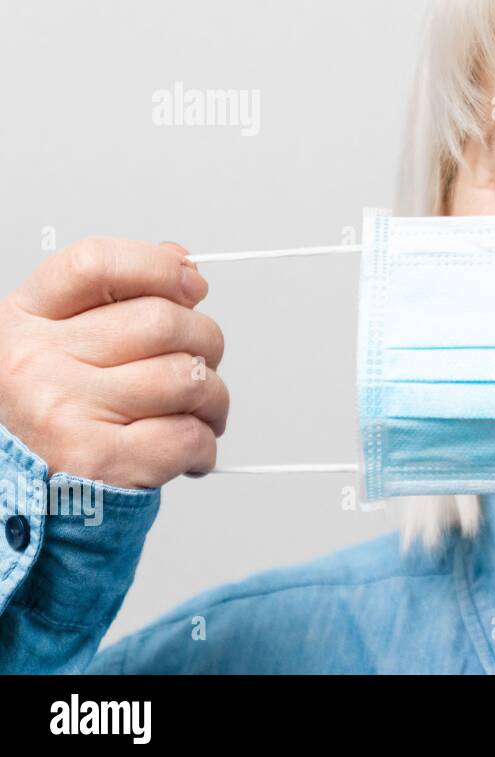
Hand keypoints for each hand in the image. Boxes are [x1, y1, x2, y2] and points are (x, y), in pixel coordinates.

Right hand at [0, 238, 226, 488]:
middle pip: (162, 321)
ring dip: (213, 398)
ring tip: (197, 412)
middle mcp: (34, 360)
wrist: (15, 494)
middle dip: (205, 341)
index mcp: (23, 318)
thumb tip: (181, 262)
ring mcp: (61, 410)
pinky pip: (187, 436)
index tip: (192, 284)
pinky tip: (187, 449)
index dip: (158, 266)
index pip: (97, 264)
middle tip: (200, 365)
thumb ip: (115, 297)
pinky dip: (204, 443)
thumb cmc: (52, 411)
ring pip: (186, 378)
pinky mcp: (94, 462)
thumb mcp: (59, 340)